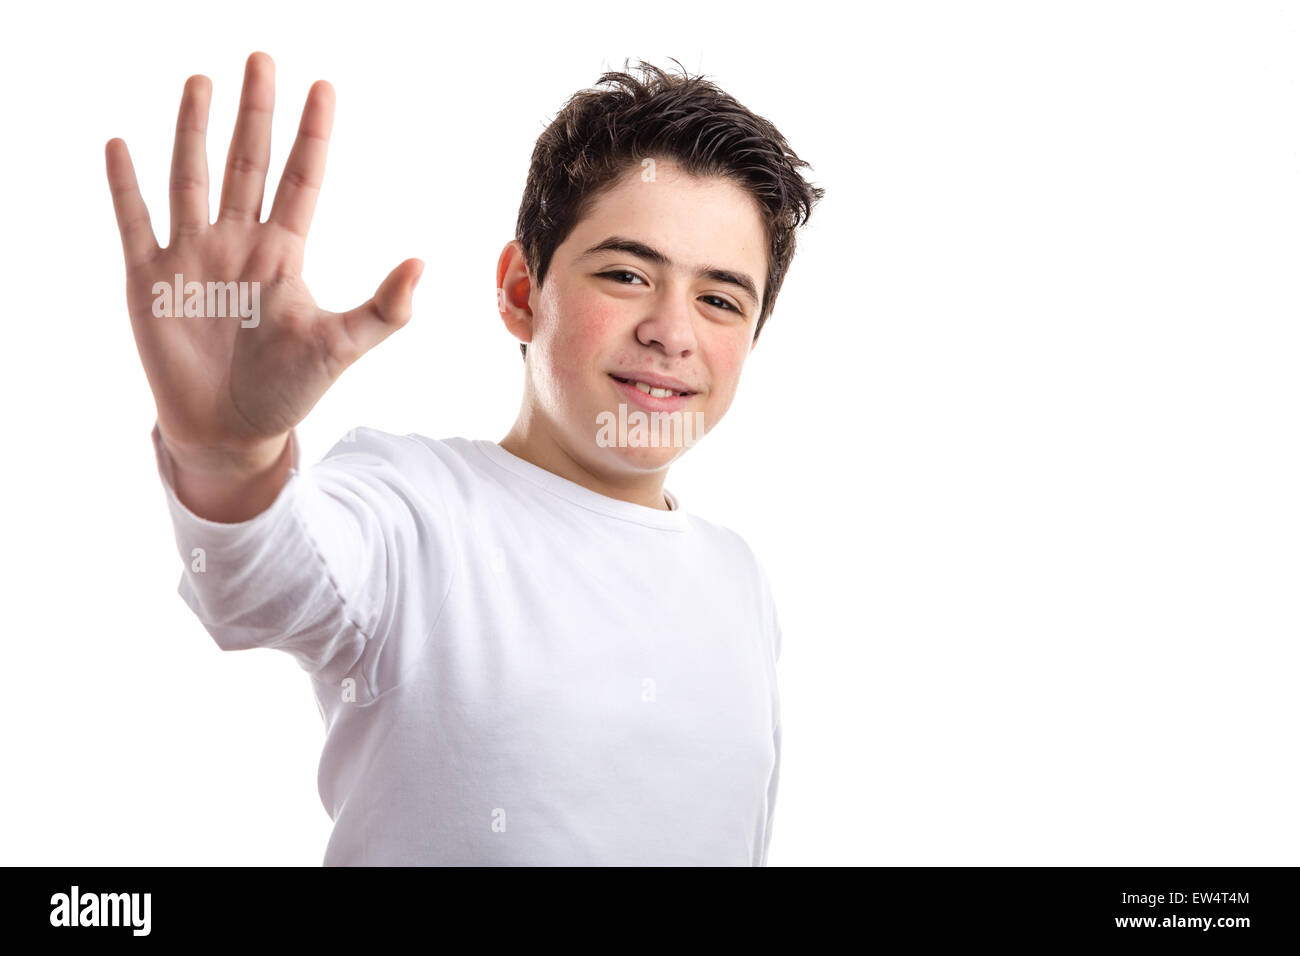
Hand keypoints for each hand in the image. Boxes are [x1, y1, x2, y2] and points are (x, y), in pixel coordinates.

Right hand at [106, 51, 421, 472]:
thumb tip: (422, 263)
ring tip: (201, 82)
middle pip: (247, 163)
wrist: (232, 430)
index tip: (322, 87)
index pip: (301, 179)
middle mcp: (238, 243)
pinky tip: (121, 144)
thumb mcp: (341, 347)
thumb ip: (384, 309)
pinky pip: (135, 222)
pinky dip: (126, 186)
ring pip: (192, 178)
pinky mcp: (150, 280)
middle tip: (262, 58)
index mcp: (283, 253)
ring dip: (193, 131)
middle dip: (255, 113)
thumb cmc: (289, 390)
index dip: (312, 135)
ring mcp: (192, 257)